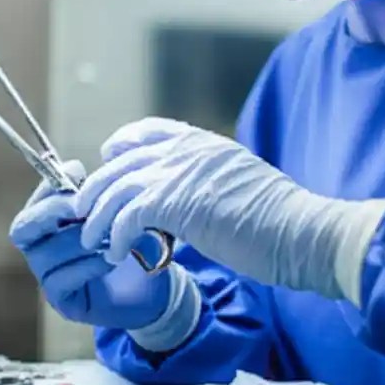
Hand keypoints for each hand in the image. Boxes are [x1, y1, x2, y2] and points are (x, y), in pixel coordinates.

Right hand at [9, 160, 172, 329]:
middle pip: (22, 229)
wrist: (156, 287)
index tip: (77, 173)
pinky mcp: (63, 303)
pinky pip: (61, 280)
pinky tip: (110, 259)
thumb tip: (73, 168)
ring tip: (109, 235)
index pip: (32, 205)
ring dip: (78, 239)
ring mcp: (49, 279)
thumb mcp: (114, 211)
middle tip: (83, 208)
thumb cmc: (131, 243)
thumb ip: (92, 192)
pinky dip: (87, 265)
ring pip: (45, 254)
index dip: (48, 188)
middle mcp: (42, 251)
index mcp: (49, 227)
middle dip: (51, 212)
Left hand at [75, 118, 384, 302]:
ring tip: (91, 238)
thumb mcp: (240, 185)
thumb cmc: (280, 221)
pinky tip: (117, 254)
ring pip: (117, 187)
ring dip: (98, 215)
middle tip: (84, 207)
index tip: (110, 157)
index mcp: (205, 142)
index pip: (151, 130)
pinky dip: (116, 236)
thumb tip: (189, 201)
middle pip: (124, 160)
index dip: (124, 144)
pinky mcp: (176, 203)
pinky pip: (127, 216)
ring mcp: (181, 173)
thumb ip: (208, 182)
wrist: (301, 232)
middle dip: (98, 185)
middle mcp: (188, 150)